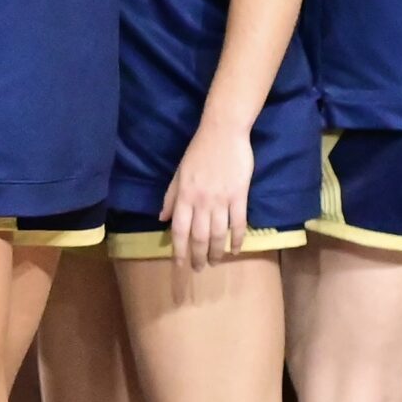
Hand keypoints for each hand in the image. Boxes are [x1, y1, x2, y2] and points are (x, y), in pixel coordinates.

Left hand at [161, 121, 253, 271]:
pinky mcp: (240, 196)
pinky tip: (235, 250)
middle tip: (199, 269)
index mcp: (184, 196)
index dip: (178, 250)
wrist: (223, 133)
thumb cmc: (198, 151)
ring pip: (218, 234)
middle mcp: (201, 201)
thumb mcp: (179, 173)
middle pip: (199, 236)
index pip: (179, 230)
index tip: (179, 265)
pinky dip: (237, 239)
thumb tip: (162, 218)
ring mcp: (221, 200)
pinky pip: (238, 223)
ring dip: (216, 252)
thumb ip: (171, 197)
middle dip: (198, 256)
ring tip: (215, 263)